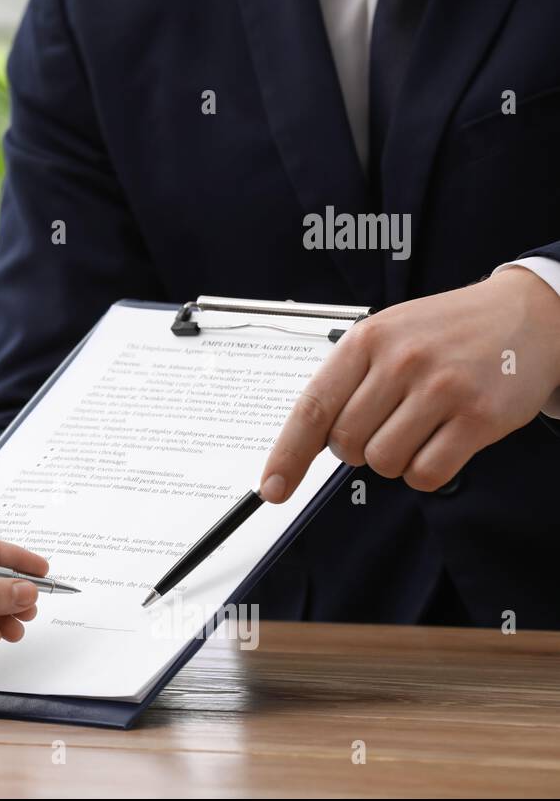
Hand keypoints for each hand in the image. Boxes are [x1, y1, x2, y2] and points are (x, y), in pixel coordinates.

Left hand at [260, 267, 559, 501]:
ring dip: (395, 459)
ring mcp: (441, 388)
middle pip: (346, 445)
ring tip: (419, 426)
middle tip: (387, 422)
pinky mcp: (479, 417)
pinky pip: (427, 474)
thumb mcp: (386, 335)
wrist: (527, 313)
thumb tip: (307, 442)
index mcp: (366, 340)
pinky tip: (442, 441)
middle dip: (358, 448)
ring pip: (384, 463)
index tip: (272, 487)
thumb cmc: (448, 330)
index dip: (287, 455)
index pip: (311, 409)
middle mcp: (401, 361)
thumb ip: (346, 381)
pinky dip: (426, 472)